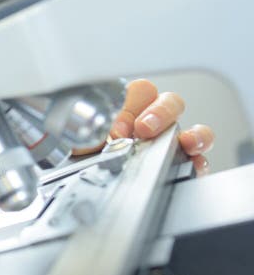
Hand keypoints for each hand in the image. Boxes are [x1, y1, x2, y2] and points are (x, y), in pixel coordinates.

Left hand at [74, 79, 213, 175]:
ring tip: (184, 143)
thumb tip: (92, 133)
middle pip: (169, 102)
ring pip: (191, 128)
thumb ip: (84, 132)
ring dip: (193, 133)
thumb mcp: (76, 138)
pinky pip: (197, 160)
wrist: (79, 183)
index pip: (139, 92)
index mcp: (124, 107)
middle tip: (144, 130)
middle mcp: (149, 120)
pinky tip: (192, 164)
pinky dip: (199, 161)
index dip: (131, 106)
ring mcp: (166, 142)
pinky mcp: (177, 165)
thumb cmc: (79, 153)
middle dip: (159, 113)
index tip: (117, 128)